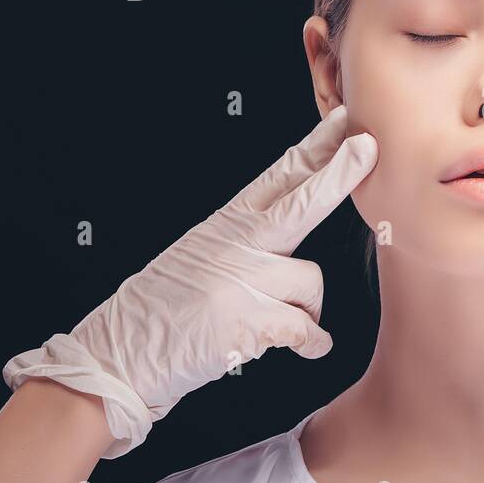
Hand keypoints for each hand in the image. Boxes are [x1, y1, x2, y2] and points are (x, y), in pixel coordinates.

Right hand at [2, 105, 376, 457]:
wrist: (114, 359)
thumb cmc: (159, 315)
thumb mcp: (198, 259)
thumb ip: (247, 243)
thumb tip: (295, 233)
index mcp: (224, 226)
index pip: (277, 177)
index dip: (314, 149)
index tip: (343, 122)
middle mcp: (232, 245)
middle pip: (299, 202)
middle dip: (338, 174)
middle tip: (369, 146)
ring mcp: (237, 281)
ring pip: (311, 282)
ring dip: (308, 310)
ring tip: (280, 325)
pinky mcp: (242, 321)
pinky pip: (304, 327)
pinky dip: (312, 342)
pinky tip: (310, 348)